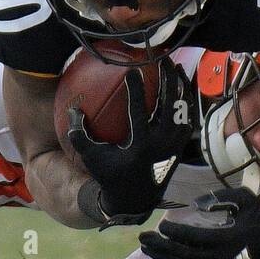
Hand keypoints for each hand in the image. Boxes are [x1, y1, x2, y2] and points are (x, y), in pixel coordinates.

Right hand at [68, 59, 194, 225]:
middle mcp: (162, 143)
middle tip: (161, 58)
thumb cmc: (111, 176)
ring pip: (182, 108)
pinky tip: (180, 84)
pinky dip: (185, 99)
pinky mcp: (181, 144)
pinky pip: (187, 116)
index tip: (132, 70)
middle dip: (166, 78)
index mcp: (140, 146)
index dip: (136, 89)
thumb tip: (72, 111)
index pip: (139, 111)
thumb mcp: (93, 159)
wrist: (137, 200)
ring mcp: (175, 143)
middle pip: (169, 104)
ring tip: (174, 65)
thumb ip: (80, 136)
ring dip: (179, 85)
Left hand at [139, 187, 259, 258]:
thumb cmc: (256, 215)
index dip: (175, 233)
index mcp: (225, 239)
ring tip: (147, 248)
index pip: (193, 239)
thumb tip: (196, 203)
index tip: (162, 226)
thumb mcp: (243, 198)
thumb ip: (220, 198)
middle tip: (144, 238)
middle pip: (183, 255)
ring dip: (163, 258)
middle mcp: (218, 258)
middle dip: (161, 247)